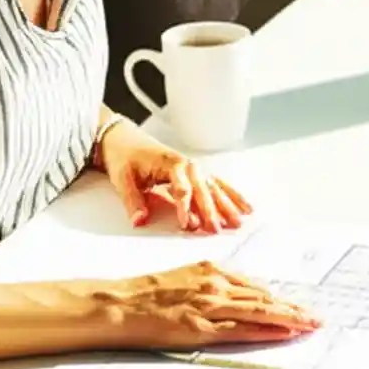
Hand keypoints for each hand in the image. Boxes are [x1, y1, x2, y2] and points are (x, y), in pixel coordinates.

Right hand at [92, 261, 322, 349]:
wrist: (118, 303)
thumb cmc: (147, 292)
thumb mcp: (186, 278)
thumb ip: (213, 284)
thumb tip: (238, 295)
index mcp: (213, 270)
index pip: (257, 287)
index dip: (281, 298)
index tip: (300, 306)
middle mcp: (216, 284)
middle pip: (265, 298)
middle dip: (294, 309)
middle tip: (316, 318)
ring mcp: (209, 305)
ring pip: (260, 311)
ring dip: (290, 318)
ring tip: (310, 325)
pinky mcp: (200, 326)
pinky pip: (240, 329)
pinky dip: (265, 331)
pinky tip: (282, 333)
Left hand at [98, 120, 252, 233]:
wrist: (125, 139)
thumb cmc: (125, 157)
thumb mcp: (123, 179)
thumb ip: (133, 201)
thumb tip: (140, 221)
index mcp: (171, 163)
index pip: (181, 189)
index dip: (185, 207)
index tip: (187, 224)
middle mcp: (188, 164)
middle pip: (202, 189)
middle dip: (210, 210)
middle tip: (215, 229)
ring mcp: (195, 168)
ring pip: (215, 188)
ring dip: (227, 205)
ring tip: (237, 222)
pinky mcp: (198, 172)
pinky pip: (219, 184)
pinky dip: (232, 195)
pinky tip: (245, 207)